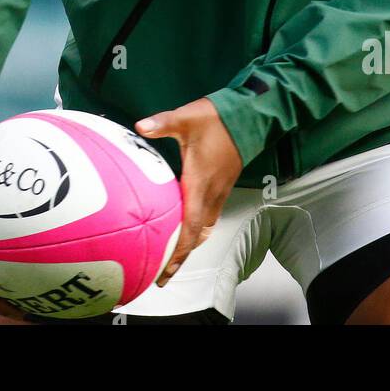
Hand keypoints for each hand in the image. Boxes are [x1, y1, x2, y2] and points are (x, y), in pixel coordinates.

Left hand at [135, 97, 242, 286]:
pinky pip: (208, 215)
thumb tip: (140, 125)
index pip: (190, 227)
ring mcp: (219, 191)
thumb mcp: (186, 118)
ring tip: (171, 255)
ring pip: (204, 227)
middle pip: (197, 236)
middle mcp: (211, 193)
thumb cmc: (217, 119)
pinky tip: (181, 224)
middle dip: (181, 256)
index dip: (178, 252)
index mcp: (200, 183)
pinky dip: (195, 227)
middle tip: (162, 273)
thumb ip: (163, 123)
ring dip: (190, 243)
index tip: (166, 271)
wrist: (249, 116)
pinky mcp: (221, 185)